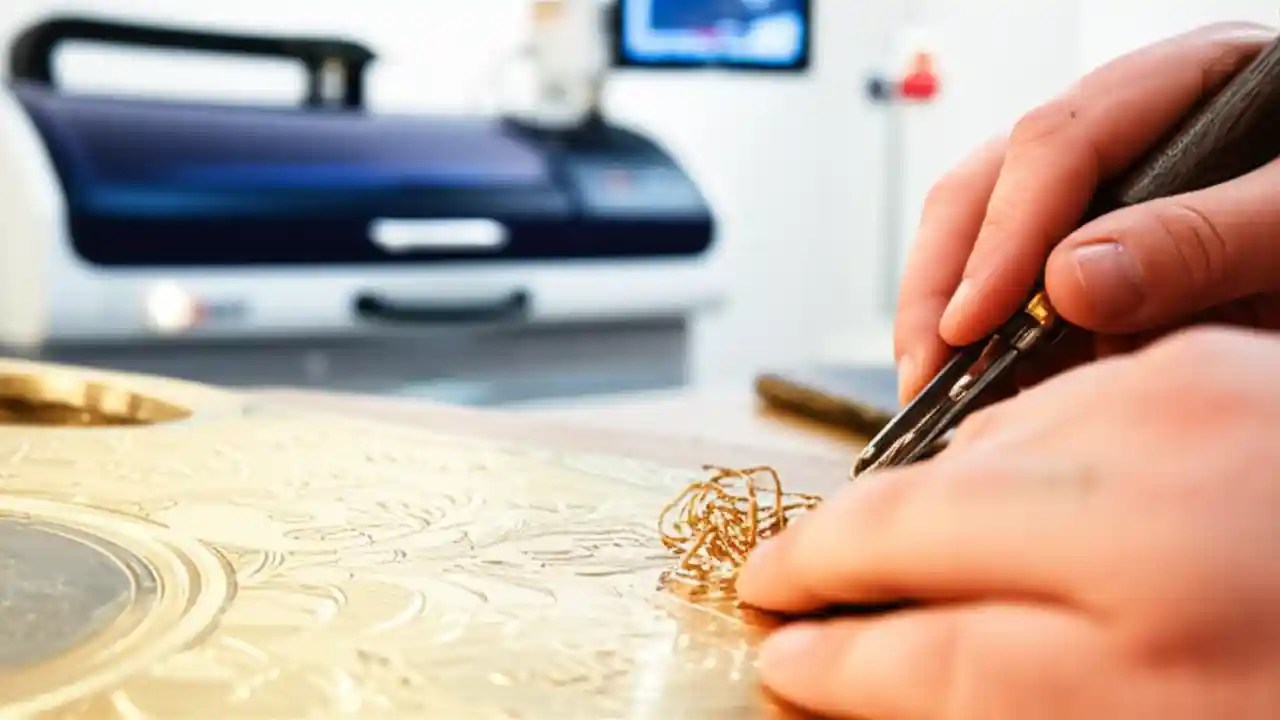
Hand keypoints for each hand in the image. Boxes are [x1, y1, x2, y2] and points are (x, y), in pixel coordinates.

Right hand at [737, 326, 1279, 718]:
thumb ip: (1045, 698)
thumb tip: (921, 671)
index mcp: (1166, 672)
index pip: (931, 662)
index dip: (841, 664)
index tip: (788, 659)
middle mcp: (1162, 522)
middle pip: (919, 521)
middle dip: (829, 551)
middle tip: (773, 575)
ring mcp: (1189, 421)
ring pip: (979, 449)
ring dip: (913, 494)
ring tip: (867, 534)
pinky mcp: (1216, 369)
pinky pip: (1057, 403)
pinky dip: (1004, 445)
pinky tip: (995, 476)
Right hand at [896, 22, 1279, 404]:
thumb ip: (1208, 241)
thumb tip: (1071, 284)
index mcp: (1182, 84)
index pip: (1057, 142)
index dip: (1005, 235)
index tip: (974, 323)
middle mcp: (1124, 130)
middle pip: (988, 181)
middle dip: (944, 279)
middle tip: (927, 369)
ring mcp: (1102, 192)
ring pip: (980, 229)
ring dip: (946, 310)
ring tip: (937, 387)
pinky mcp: (1098, 254)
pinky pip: (1017, 287)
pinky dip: (991, 339)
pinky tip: (983, 385)